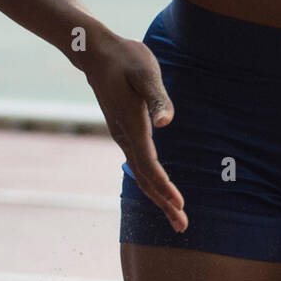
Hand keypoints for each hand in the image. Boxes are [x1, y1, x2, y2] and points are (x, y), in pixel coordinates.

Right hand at [73, 34, 186, 232]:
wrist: (97, 53)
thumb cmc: (126, 58)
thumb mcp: (146, 73)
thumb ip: (158, 98)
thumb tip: (167, 123)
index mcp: (132, 126)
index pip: (150, 166)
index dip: (165, 188)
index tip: (180, 206)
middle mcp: (125, 136)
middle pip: (146, 179)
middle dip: (164, 204)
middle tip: (183, 227)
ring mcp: (122, 135)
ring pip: (142, 173)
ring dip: (159, 195)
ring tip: (176, 214)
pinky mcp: (124, 130)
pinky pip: (140, 163)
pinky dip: (152, 180)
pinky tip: (160, 187)